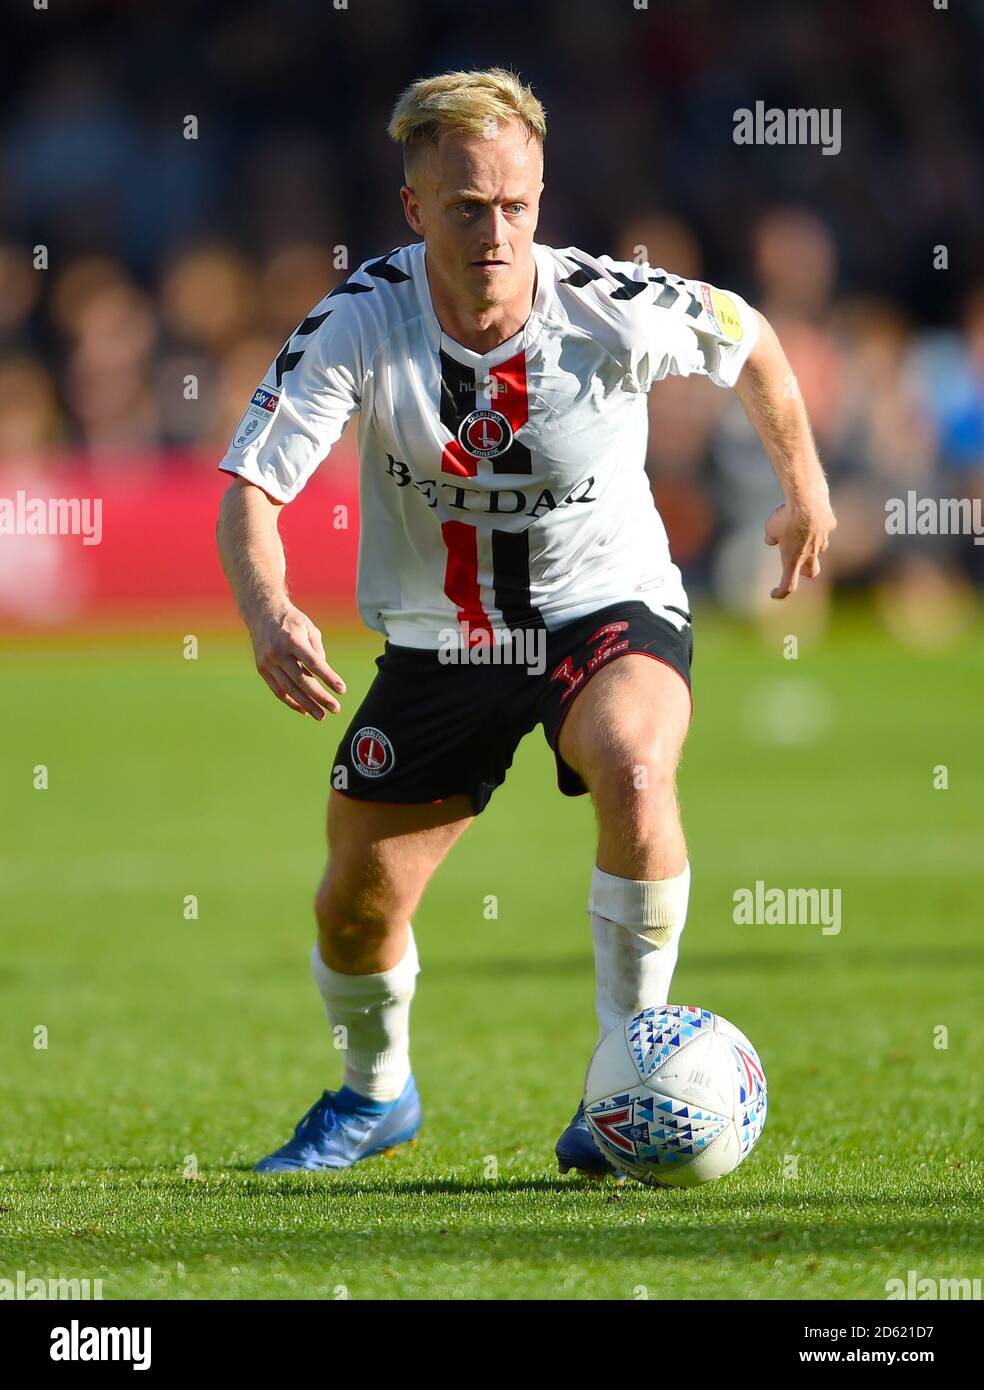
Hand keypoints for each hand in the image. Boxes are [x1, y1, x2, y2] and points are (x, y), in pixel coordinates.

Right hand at [249, 603, 346, 717]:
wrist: (262, 613)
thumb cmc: (292, 621)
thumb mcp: (310, 629)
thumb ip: (318, 651)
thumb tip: (324, 674)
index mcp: (293, 640)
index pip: (314, 663)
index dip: (328, 678)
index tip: (342, 690)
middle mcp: (278, 652)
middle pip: (301, 680)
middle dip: (320, 697)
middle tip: (335, 709)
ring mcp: (268, 662)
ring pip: (289, 689)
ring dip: (306, 704)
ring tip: (321, 715)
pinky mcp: (262, 669)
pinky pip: (277, 690)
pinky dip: (291, 702)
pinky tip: (305, 710)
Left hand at [764, 498, 836, 599]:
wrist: (807, 499)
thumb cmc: (786, 516)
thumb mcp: (771, 527)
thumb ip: (771, 537)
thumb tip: (771, 540)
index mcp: (793, 559)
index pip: (788, 585)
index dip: (781, 592)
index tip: (773, 593)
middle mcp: (810, 553)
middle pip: (812, 571)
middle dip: (805, 571)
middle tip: (797, 566)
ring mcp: (822, 539)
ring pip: (820, 549)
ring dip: (812, 546)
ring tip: (801, 533)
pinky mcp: (830, 524)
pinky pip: (824, 528)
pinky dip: (818, 525)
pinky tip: (811, 514)